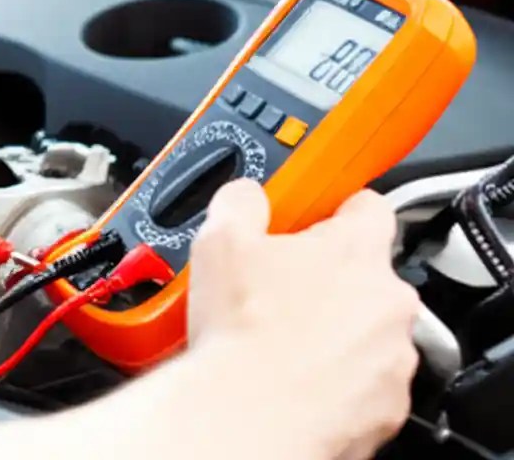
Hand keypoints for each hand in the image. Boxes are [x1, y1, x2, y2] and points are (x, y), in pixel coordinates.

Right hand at [187, 179, 419, 458]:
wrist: (248, 417)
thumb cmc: (242, 333)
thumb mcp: (220, 240)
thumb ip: (242, 202)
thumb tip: (248, 196)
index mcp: (356, 250)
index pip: (368, 206)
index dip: (335, 210)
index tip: (311, 221)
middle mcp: (388, 300)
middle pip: (365, 274)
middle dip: (326, 281)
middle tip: (277, 293)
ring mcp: (394, 356)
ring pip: (367, 332)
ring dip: (333, 332)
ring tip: (279, 343)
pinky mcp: (387, 406)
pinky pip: (366, 383)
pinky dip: (337, 381)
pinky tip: (294, 380)